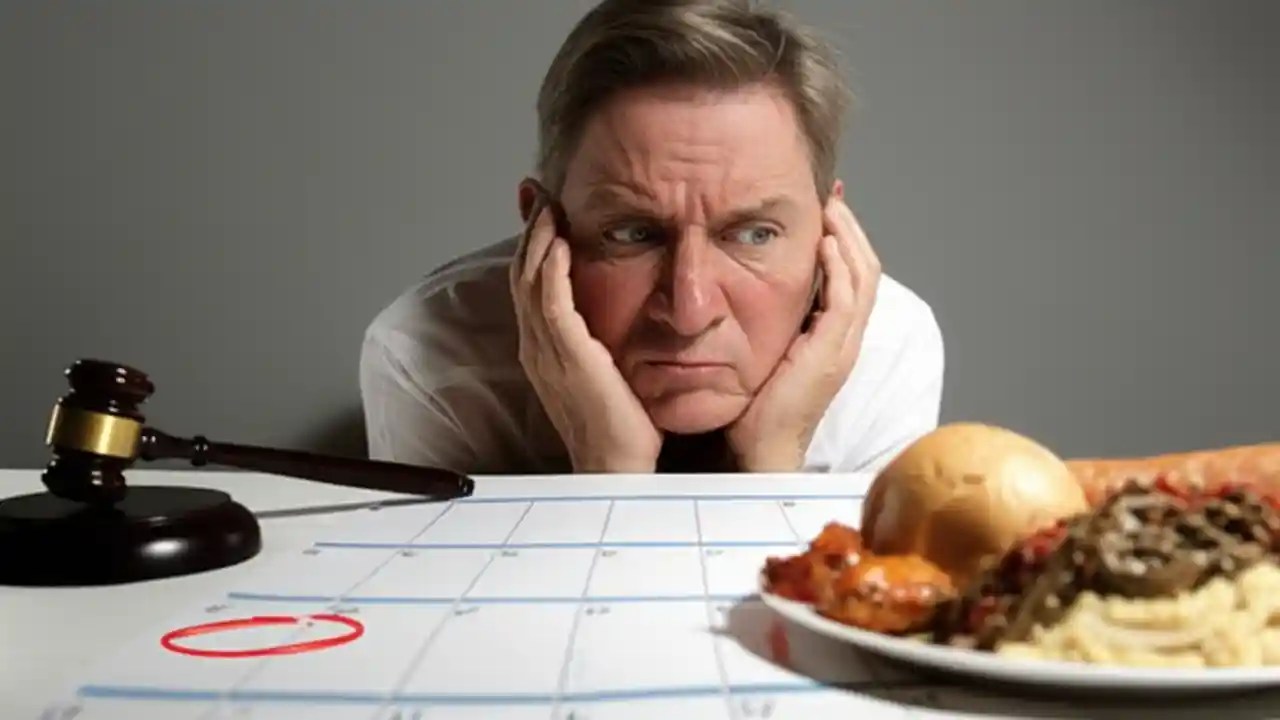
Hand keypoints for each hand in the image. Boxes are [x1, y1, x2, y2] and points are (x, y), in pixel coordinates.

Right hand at [509, 198, 662, 472]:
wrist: (616, 465)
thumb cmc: (619, 426)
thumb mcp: (604, 371)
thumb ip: (598, 339)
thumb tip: (609, 315)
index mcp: (543, 348)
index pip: (530, 283)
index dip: (532, 244)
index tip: (541, 209)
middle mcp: (536, 345)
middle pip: (522, 273)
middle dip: (529, 228)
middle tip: (537, 192)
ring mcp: (547, 351)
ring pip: (531, 280)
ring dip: (538, 238)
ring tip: (548, 204)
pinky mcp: (567, 356)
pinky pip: (552, 303)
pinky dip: (552, 269)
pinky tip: (560, 243)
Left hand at [726, 196, 881, 470]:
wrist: (761, 449)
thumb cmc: (757, 407)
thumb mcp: (769, 349)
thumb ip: (774, 320)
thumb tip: (754, 285)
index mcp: (835, 337)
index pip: (853, 277)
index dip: (846, 241)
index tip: (829, 209)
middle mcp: (847, 339)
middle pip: (866, 270)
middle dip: (851, 229)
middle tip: (833, 198)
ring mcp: (843, 346)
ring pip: (863, 278)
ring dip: (849, 238)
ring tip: (831, 209)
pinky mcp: (831, 353)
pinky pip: (845, 301)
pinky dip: (839, 268)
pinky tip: (825, 243)